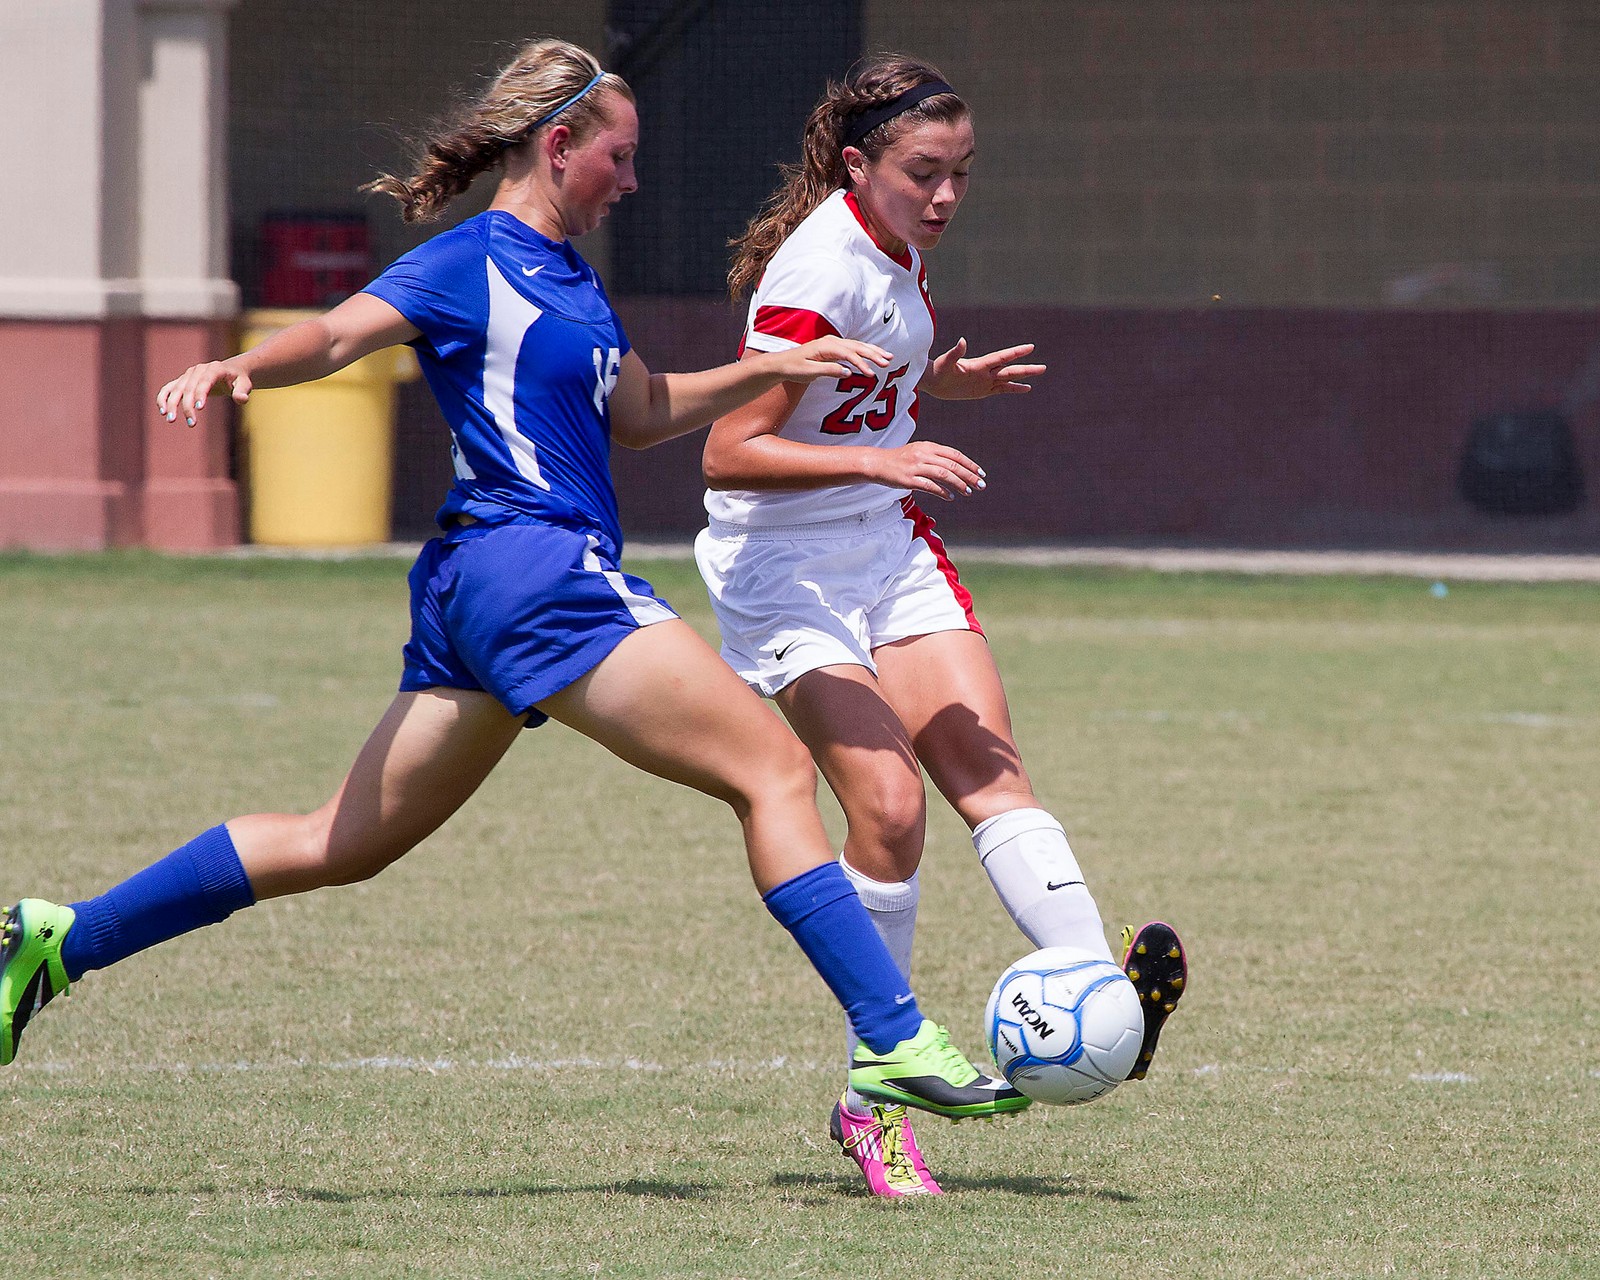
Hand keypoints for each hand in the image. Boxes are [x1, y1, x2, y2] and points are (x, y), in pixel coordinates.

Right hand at [155, 361, 252, 426]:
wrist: (231, 371)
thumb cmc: (239, 380)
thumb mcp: (245, 385)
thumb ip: (243, 392)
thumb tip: (241, 399)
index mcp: (215, 369)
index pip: (206, 381)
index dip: (201, 393)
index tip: (199, 408)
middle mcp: (199, 370)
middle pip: (189, 388)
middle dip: (188, 406)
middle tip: (191, 423)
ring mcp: (189, 374)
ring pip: (176, 389)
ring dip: (172, 404)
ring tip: (171, 420)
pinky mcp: (182, 380)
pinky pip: (169, 388)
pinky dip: (163, 398)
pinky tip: (162, 411)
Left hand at [764, 337, 891, 382]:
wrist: (781, 364)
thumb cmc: (793, 368)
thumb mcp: (809, 372)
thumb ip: (829, 371)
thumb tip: (848, 372)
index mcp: (825, 346)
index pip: (848, 354)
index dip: (861, 363)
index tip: (871, 374)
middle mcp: (831, 341)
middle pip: (857, 346)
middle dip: (873, 354)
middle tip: (888, 362)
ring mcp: (832, 344)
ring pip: (857, 346)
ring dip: (873, 352)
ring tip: (888, 358)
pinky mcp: (833, 349)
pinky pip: (852, 349)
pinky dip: (864, 353)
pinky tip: (874, 357)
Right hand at [869, 440, 985, 501]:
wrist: (877, 463)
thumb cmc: (900, 459)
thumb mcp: (919, 451)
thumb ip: (936, 456)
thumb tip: (957, 466)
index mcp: (928, 446)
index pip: (954, 455)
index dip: (970, 464)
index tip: (981, 473)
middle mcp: (924, 455)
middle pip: (952, 465)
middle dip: (969, 476)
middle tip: (981, 485)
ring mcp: (916, 467)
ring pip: (943, 475)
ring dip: (958, 484)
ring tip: (968, 492)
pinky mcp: (909, 480)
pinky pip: (929, 486)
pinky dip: (942, 492)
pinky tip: (951, 497)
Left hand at [921, 338, 1044, 399]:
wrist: (932, 382)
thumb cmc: (937, 371)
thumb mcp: (945, 363)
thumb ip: (954, 353)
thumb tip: (962, 341)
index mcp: (979, 365)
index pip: (1001, 358)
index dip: (1015, 353)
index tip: (1030, 347)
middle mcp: (985, 372)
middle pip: (1010, 369)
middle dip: (1026, 369)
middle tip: (1044, 368)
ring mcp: (985, 381)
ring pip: (1008, 378)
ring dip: (1023, 377)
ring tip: (1039, 374)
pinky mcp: (982, 390)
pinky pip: (1001, 389)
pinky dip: (1014, 388)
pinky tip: (1026, 388)